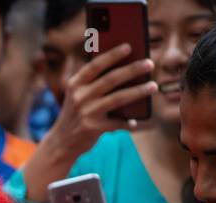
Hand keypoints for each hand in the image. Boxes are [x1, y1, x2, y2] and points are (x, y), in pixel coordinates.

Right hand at [48, 44, 155, 159]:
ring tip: (154, 86)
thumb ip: (95, 83)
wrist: (61, 142)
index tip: (129, 46)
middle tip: (150, 63)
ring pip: (118, 98)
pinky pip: (117, 123)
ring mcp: (86, 113)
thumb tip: (128, 69)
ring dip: (138, 91)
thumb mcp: (78, 95)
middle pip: (111, 79)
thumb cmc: (77, 113)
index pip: (95, 65)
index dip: (112, 55)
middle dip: (132, 69)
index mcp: (75, 84)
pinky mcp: (93, 128)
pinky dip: (127, 123)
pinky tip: (135, 121)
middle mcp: (79, 97)